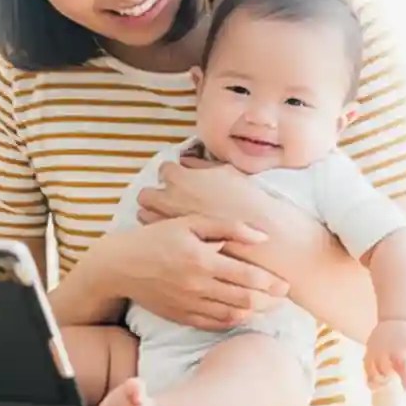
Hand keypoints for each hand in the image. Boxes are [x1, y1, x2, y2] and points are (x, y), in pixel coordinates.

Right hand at [85, 214, 290, 330]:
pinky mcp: (181, 316)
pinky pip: (214, 324)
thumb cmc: (155, 238)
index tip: (286, 283)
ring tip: (268, 306)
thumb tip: (262, 236)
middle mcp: (197, 285)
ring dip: (255, 313)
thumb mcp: (189, 223)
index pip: (247, 276)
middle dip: (270, 300)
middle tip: (284, 297)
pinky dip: (233, 321)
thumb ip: (228, 227)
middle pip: (245, 299)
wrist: (119, 265)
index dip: (271, 282)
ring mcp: (189, 304)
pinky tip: (242, 314)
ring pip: (232, 315)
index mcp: (202, 260)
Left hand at [136, 160, 264, 225]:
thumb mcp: (228, 173)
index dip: (173, 175)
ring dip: (155, 214)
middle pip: (146, 194)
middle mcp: (168, 199)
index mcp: (181, 178)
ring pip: (145, 216)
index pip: (164, 170)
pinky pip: (157, 234)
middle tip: (171, 200)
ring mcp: (168, 223)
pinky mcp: (173, 243)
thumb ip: (202, 166)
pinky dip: (163, 232)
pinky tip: (179, 233)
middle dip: (156, 196)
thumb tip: (188, 162)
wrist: (260, 234)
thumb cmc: (248, 201)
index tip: (181, 179)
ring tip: (174, 218)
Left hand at [364, 319, 405, 391]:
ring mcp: (401, 348)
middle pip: (385, 369)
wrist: (398, 317)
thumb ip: (370, 366)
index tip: (380, 386)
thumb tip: (372, 388)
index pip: (369, 368)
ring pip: (404, 367)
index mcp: (373, 351)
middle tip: (392, 387)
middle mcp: (386, 350)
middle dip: (388, 380)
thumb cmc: (383, 340)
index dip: (373, 380)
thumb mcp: (372, 348)